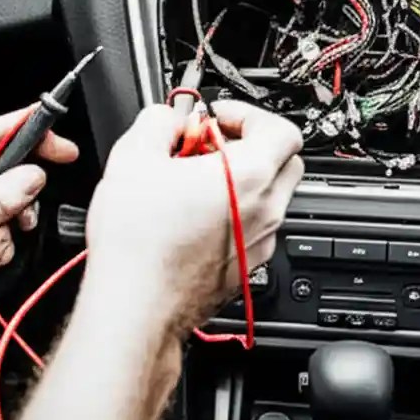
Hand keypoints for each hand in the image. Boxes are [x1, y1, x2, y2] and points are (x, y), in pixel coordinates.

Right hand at [84, 101, 302, 334]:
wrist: (137, 304)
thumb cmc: (139, 241)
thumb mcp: (134, 155)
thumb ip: (158, 121)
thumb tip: (168, 118)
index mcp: (251, 175)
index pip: (283, 129)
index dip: (251, 115)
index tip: (220, 118)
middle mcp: (266, 210)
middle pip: (285, 162)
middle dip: (251, 146)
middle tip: (211, 146)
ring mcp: (260, 243)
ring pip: (270, 198)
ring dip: (242, 181)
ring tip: (194, 182)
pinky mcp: (247, 268)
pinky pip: (254, 229)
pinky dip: (235, 214)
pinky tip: (193, 216)